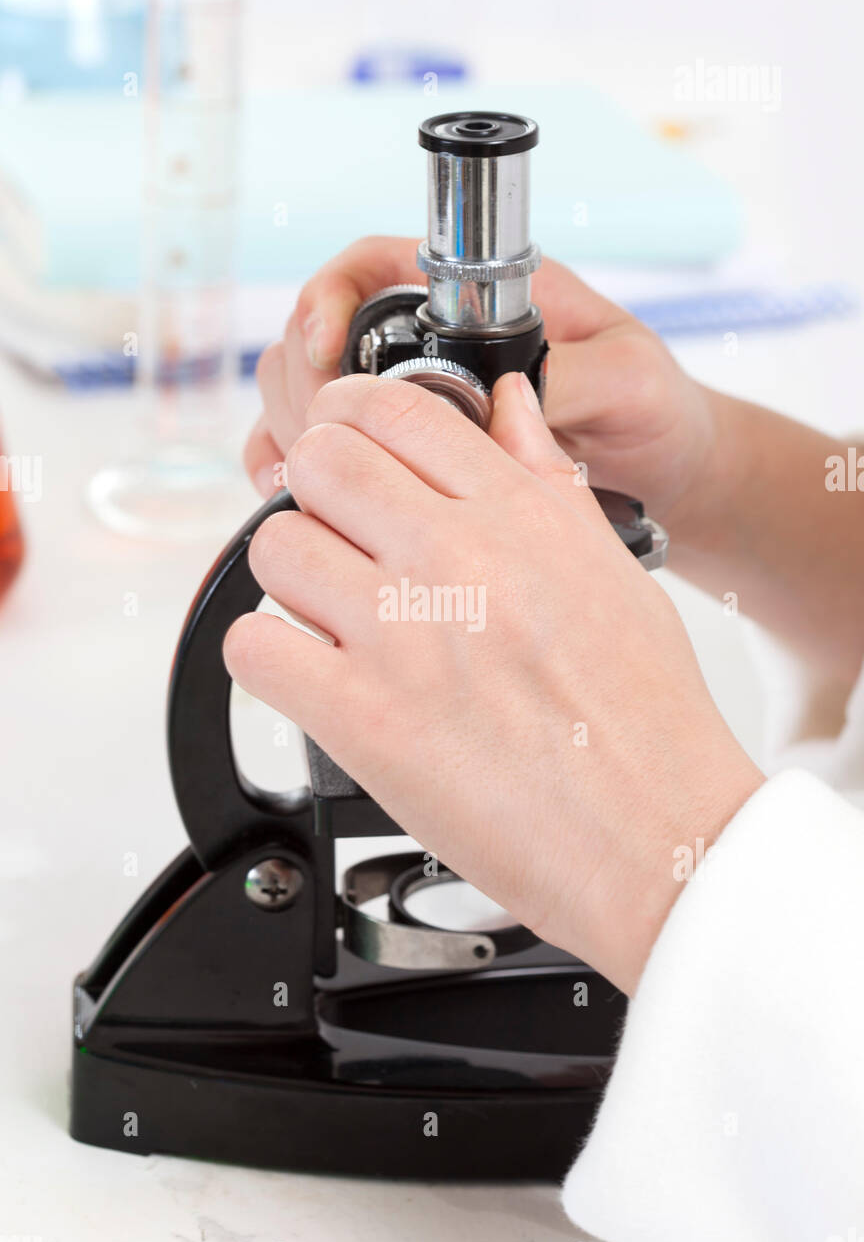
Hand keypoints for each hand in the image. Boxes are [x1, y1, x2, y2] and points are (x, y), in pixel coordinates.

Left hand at [226, 371, 762, 993]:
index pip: (396, 409)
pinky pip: (255, 647)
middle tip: (332, 532)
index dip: (350, 416)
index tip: (344, 442)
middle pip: (321, 461)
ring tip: (326, 612)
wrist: (656, 835)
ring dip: (289, 576)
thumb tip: (510, 405)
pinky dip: (268, 657)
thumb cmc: (645, 716)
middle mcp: (457, 559)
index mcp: (518, 515)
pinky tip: (310, 675)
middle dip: (312, 489)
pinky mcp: (363, 719)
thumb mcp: (611, 569)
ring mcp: (403, 637)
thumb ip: (547, 478)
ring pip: (275, 547)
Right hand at [245, 236, 717, 534]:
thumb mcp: (627, 377)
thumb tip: (507, 395)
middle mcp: (428, 341)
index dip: (328, 300)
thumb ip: (569, 375)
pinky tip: (296, 494)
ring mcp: (408, 400)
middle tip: (321, 436)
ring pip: (307, 392)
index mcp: (472, 296)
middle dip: (304, 380)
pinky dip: (297, 468)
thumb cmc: (651, 408)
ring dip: (294, 428)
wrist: (661, 476)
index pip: (366, 270)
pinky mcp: (402, 457)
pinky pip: (326, 452)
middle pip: (317, 334)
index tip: (326, 348)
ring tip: (308, 473)